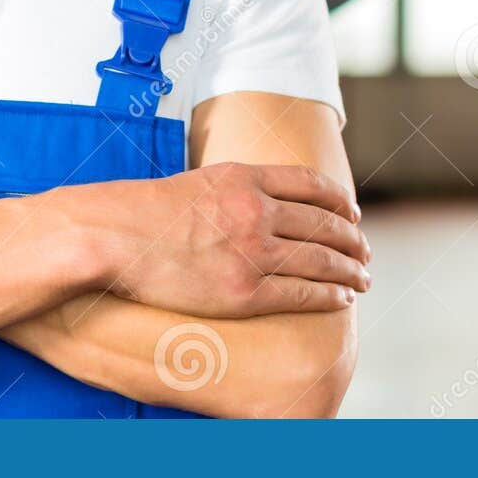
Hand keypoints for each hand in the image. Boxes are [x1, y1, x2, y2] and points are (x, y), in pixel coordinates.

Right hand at [74, 160, 371, 318]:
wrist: (112, 237)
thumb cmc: (142, 213)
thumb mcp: (194, 182)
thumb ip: (230, 189)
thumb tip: (250, 200)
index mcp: (244, 178)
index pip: (311, 185)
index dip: (340, 201)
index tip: (352, 212)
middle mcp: (255, 211)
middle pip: (324, 223)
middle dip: (353, 239)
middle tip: (365, 250)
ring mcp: (251, 252)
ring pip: (321, 260)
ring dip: (350, 270)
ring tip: (364, 278)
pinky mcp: (243, 292)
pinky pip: (302, 294)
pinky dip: (329, 296)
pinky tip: (342, 299)